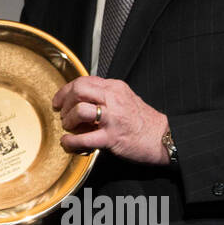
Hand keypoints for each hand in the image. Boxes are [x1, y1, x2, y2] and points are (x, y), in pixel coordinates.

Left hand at [52, 76, 169, 164]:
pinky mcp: (112, 137)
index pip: (83, 81)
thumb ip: (105, 95)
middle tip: (62, 113)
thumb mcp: (125, 98)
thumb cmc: (144, 121)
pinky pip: (84, 138)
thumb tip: (81, 98)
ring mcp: (113, 118)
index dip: (65, 91)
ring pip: (80, 111)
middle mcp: (113, 99)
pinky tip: (68, 143)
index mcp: (115, 88)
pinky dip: (71, 141)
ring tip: (69, 128)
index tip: (59, 101)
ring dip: (68, 121)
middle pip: (78, 90)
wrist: (164, 138)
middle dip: (65, 102)